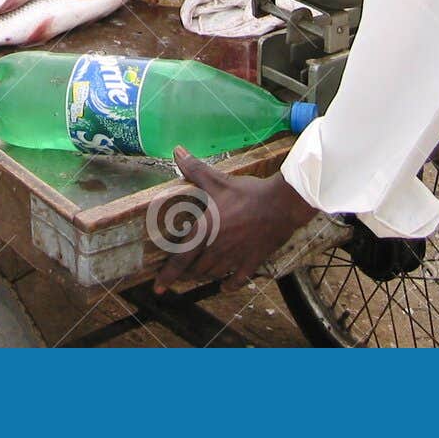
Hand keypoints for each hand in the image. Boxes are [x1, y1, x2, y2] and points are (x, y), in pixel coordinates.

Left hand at [153, 149, 316, 292]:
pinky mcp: (252, 262)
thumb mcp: (217, 181)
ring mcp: (235, 258)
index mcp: (205, 231)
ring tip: (198, 275)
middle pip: (195, 269)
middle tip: (179, 274)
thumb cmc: (246, 193)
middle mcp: (216, 249)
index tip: (158, 288)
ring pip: (213, 274)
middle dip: (185, 273)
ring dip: (204, 276)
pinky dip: (229, 286)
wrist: (280, 204)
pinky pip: (237, 280)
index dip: (167, 275)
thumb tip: (177, 150)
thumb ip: (194, 169)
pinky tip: (224, 286)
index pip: (180, 259)